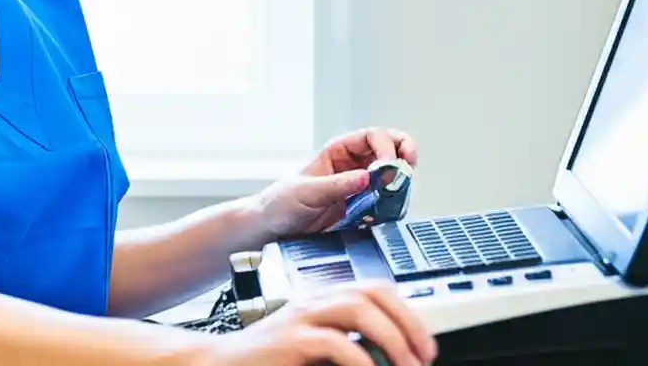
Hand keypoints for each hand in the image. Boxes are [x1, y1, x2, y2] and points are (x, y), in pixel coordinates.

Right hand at [195, 281, 437, 365]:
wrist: (221, 364)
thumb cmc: (270, 360)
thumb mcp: (316, 347)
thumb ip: (347, 343)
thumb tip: (392, 355)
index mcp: (324, 300)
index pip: (374, 288)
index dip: (407, 313)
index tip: (426, 345)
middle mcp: (314, 301)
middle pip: (371, 292)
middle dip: (407, 323)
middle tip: (424, 357)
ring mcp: (301, 317)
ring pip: (356, 308)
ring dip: (391, 338)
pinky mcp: (290, 340)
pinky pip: (333, 342)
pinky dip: (360, 360)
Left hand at [254, 128, 419, 238]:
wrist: (271, 231)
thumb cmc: (280, 204)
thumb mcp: (306, 192)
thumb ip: (336, 186)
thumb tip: (365, 178)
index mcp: (338, 152)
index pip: (372, 136)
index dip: (386, 145)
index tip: (389, 164)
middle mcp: (353, 167)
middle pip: (389, 150)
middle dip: (404, 154)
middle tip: (408, 168)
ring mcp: (360, 188)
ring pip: (392, 176)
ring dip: (401, 183)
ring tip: (398, 194)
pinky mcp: (362, 210)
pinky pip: (387, 203)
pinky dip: (394, 206)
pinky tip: (388, 212)